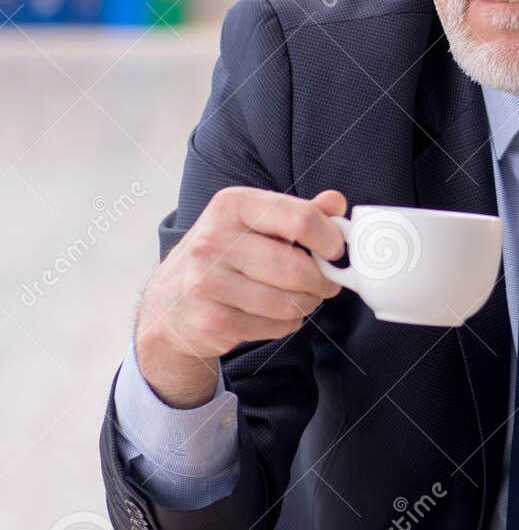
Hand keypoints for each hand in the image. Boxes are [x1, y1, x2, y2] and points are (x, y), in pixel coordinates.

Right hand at [135, 187, 346, 407]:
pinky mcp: (210, 321)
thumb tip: (336, 202)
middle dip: (323, 280)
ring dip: (307, 304)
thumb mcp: (256, 222)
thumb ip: (299, 212)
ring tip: (300, 297)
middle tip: (326, 282)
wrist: (170, 302)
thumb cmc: (224, 255)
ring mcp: (207, 282)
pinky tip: (274, 314)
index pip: (300, 219)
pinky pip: (274, 326)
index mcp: (231, 205)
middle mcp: (213, 240)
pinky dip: (286, 323)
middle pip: (297, 268)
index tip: (336, 250)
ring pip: (289, 302)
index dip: (330, 239)